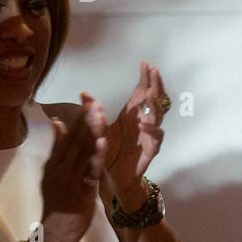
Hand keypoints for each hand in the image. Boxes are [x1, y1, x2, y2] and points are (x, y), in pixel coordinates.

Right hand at [40, 95, 107, 241]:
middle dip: (86, 120)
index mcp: (54, 163)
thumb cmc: (57, 205)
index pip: (67, 135)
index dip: (78, 118)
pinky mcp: (80, 191)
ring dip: (91, 132)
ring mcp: (69, 180)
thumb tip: (59, 123)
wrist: (53, 234)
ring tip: (99, 114)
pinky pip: (90, 172)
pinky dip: (95, 156)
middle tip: (95, 100)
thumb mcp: (53, 175)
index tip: (87, 100)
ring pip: (82, 153)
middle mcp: (59, 168)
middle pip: (74, 141)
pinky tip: (101, 142)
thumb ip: (58, 150)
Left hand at [103, 62, 167, 191]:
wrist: (113, 177)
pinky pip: (156, 138)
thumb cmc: (108, 152)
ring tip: (149, 94)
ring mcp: (149, 135)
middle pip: (153, 100)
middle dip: (155, 85)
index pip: (141, 92)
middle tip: (154, 72)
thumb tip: (83, 93)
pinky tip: (145, 124)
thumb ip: (92, 112)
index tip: (146, 64)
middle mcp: (143, 122)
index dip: (145, 78)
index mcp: (132, 115)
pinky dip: (152, 130)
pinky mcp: (151, 150)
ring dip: (154, 105)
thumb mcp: (97, 130)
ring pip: (157, 117)